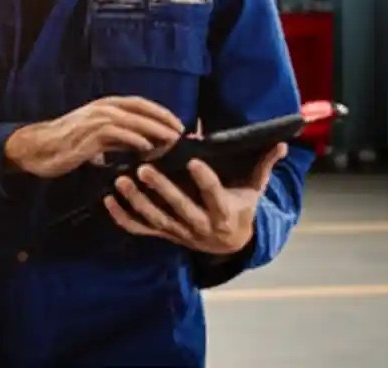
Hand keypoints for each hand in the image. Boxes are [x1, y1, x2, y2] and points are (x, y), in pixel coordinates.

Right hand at [5, 97, 184, 178]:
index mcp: (105, 105)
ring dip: (154, 129)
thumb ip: (119, 139)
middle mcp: (102, 108)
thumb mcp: (98, 139)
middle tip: (182, 132)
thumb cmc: (67, 144)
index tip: (178, 123)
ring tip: (172, 140)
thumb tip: (144, 145)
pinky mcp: (89, 134)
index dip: (161, 112)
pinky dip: (134, 138)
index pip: (139, 103)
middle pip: (140, 109)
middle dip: (163, 120)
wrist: (39, 148)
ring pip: (132, 119)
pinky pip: (117, 133)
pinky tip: (147, 147)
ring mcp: (95, 119)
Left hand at [103, 142, 288, 255]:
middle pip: (180, 208)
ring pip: (156, 219)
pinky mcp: (164, 235)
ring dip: (136, 201)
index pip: (215, 195)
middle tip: (144, 169)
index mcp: (224, 212)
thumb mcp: (254, 190)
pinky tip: (108, 201)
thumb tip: (280, 144)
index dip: (205, 180)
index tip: (194, 160)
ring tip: (120, 181)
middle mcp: (200, 226)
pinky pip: (141, 229)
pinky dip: (123, 217)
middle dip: (162, 189)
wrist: (229, 244)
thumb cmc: (240, 208)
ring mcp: (180, 232)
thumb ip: (262, 166)